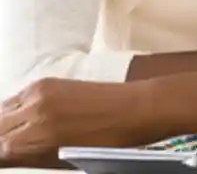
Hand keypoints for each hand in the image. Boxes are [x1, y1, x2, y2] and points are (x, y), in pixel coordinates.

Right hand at [0, 78, 154, 164]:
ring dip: (2, 124)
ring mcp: (36, 95)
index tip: (4, 156)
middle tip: (8, 146)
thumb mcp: (59, 161)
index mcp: (32, 142)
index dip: (0, 154)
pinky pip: (16, 98)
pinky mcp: (44, 82)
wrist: (136, 109)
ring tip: (11, 134)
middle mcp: (29, 116)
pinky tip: (21, 119)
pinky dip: (13, 110)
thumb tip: (8, 155)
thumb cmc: (106, 144)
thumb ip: (26, 157)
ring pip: (0, 112)